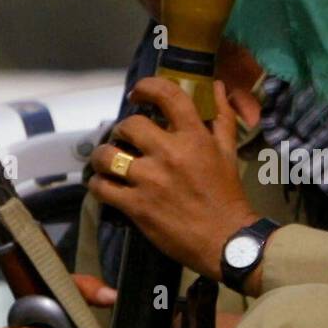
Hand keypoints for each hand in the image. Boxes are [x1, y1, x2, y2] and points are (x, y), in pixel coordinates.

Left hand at [88, 77, 258, 280]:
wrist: (226, 240)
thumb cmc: (228, 196)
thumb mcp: (228, 152)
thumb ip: (221, 117)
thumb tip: (215, 87)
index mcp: (194, 138)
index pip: (167, 96)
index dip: (146, 87)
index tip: (138, 94)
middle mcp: (169, 154)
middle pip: (130, 125)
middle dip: (123, 129)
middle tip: (125, 139)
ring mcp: (150, 181)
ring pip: (108, 156)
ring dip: (103, 156)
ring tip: (108, 161)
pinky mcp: (136, 207)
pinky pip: (102, 188)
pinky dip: (98, 185)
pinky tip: (104, 185)